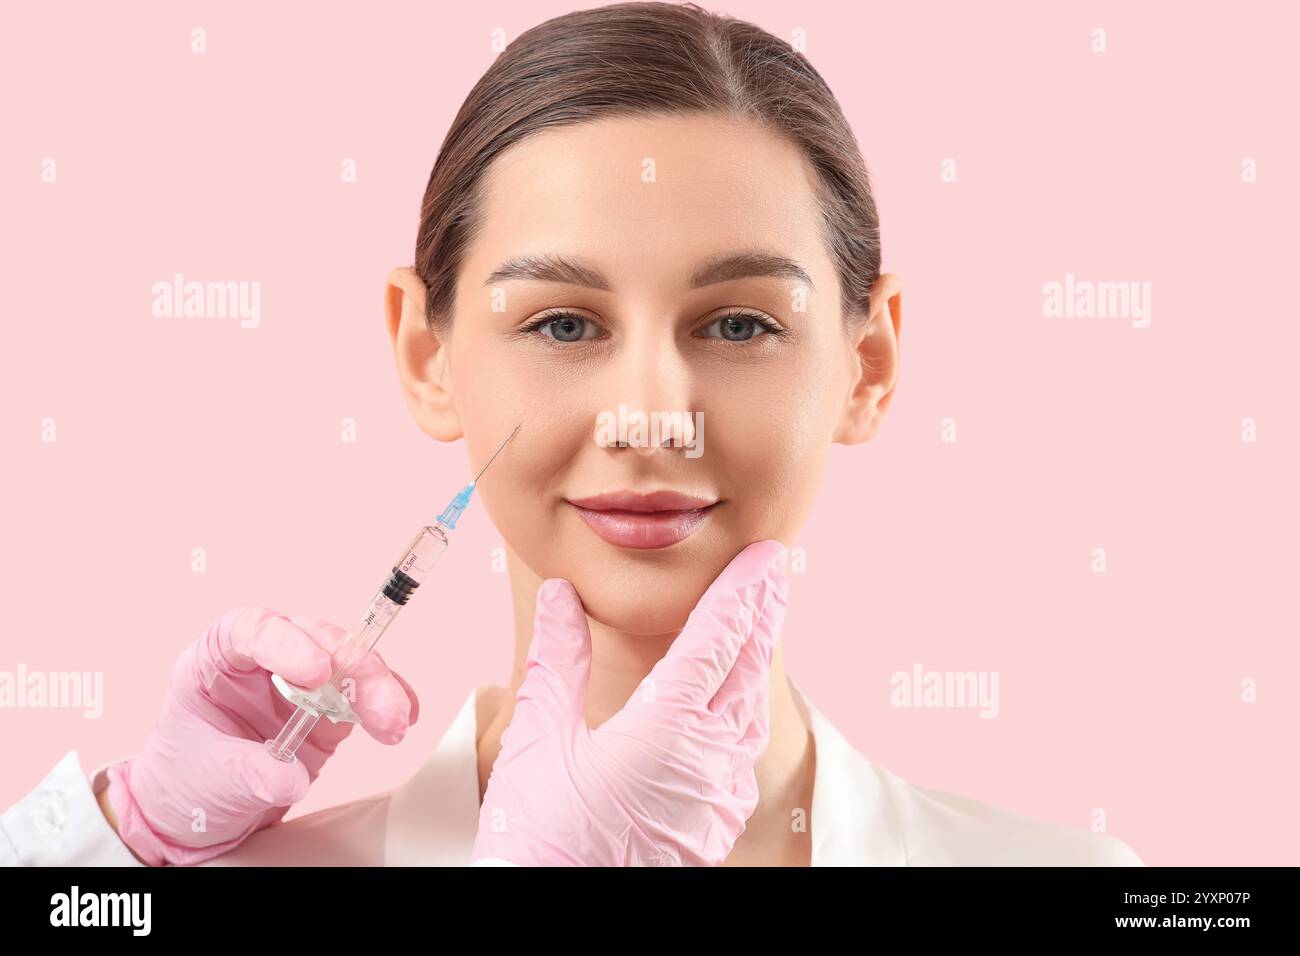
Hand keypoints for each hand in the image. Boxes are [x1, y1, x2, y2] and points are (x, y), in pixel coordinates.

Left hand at [104, 606, 418, 864]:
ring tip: (395, 722)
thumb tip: (291, 778)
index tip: (318, 672)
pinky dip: (385, 702)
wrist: (199, 808)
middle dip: (352, 666)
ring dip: (377, 686)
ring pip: (346, 662)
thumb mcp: (207, 779)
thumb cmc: (186, 778)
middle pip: (314, 639)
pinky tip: (404, 715)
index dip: (288, 643)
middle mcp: (263, 660)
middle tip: (377, 702)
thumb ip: (249, 774)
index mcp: (217, 658)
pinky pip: (362, 693)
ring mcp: (298, 681)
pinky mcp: (326, 706)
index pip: (253, 630)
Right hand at [472, 539, 788, 865]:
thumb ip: (556, 661)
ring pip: (750, 715)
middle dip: (763, 616)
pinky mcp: (712, 828)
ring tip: (759, 626)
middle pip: (748, 671)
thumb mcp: (540, 740)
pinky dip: (741, 715)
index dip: (742, 591)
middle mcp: (705, 760)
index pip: (716, 640)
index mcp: (664, 729)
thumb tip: (559, 596)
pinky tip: (730, 708)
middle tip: (775, 574)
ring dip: (755, 665)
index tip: (765, 556)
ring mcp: (715, 798)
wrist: (554, 919)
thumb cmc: (539, 836)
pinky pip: (739, 757)